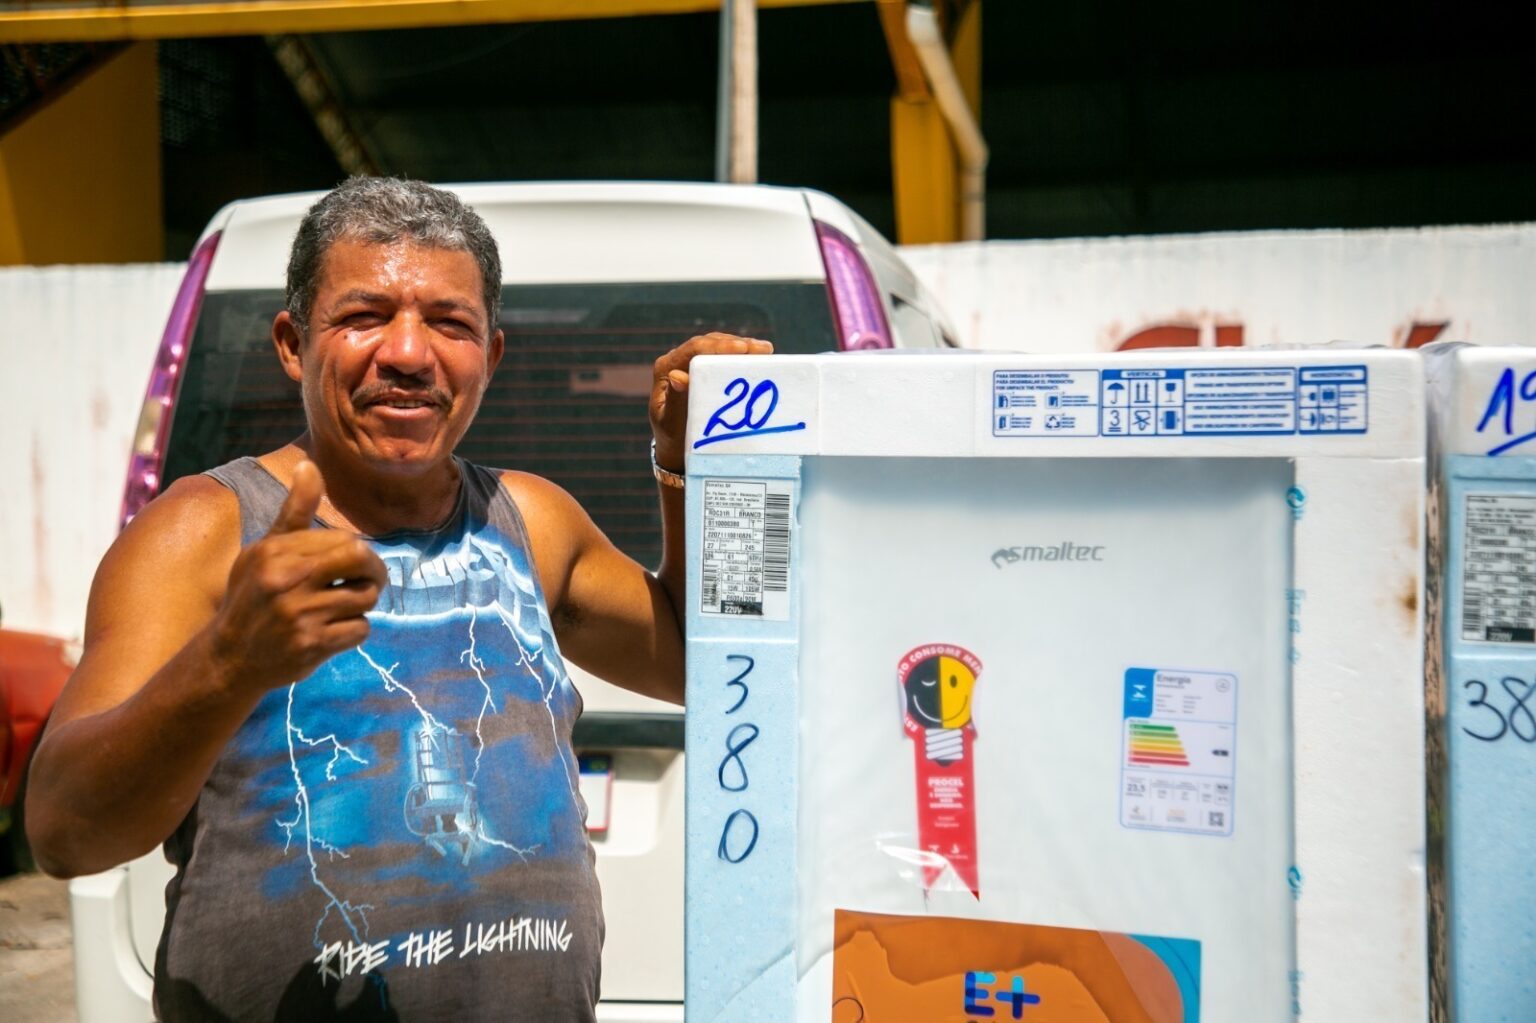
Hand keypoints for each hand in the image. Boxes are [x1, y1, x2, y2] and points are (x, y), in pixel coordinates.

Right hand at [209, 461, 386, 691]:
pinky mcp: (312, 645)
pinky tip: (334, 631)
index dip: (357, 551)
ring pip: (365, 597)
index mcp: (276, 552)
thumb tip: (309, 463)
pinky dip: (355, 630)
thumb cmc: (253, 596)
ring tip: (345, 607)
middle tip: (370, 579)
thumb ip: (294, 511)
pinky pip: (361, 629)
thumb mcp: (265, 550)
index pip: (344, 539)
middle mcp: (286, 579)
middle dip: (375, 569)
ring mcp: (299, 614)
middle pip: (360, 557)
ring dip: (363, 603)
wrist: (229, 658)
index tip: (350, 564)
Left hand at [650, 332, 772, 470]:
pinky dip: (742, 356)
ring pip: (718, 345)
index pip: (693, 349)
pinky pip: (724, 356)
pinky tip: (760, 357)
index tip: (743, 348)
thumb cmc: (672, 436)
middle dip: (737, 344)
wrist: (676, 445)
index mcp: (666, 368)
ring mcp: (691, 362)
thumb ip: (676, 400)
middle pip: (709, 343)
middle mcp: (677, 360)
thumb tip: (677, 377)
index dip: (719, 346)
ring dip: (743, 347)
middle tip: (763, 349)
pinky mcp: (704, 368)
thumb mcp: (672, 423)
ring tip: (766, 350)